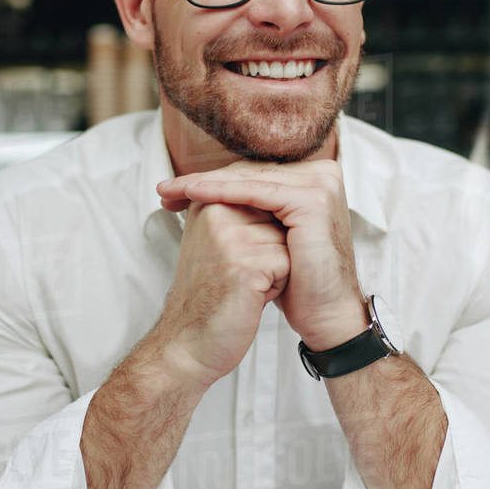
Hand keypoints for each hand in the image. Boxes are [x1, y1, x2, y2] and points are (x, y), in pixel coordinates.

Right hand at [153, 201, 289, 386]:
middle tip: (238, 274)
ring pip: (286, 241)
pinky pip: (288, 264)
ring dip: (276, 268)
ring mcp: (229, 238)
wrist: (187, 342)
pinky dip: (277, 285)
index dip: (262, 235)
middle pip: (278, 218)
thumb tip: (278, 189)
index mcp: (208, 201)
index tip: (233, 259)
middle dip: (271, 248)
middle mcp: (216, 212)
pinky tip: (250, 297)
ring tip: (243, 285)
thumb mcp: (214, 241)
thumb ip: (237, 210)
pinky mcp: (246, 265)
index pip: (265, 198)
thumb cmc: (207, 294)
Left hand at [157, 161, 367, 350]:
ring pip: (248, 179)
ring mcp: (320, 183)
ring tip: (169, 191)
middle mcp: (322, 174)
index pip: (253, 173)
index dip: (212, 181)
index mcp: (314, 178)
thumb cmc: (296, 282)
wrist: (325, 315)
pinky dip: (220, 191)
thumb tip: (204, 190)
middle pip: (249, 173)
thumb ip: (250, 211)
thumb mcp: (270, 238)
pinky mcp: (311, 199)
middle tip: (163, 190)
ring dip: (204, 183)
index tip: (173, 192)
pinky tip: (191, 194)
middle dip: (202, 181)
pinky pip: (254, 191)